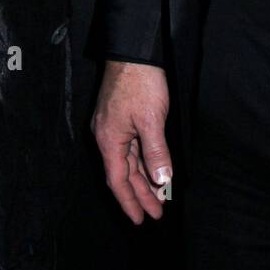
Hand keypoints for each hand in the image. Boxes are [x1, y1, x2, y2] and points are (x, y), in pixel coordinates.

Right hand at [93, 61, 171, 222]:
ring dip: (143, 178)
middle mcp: (107, 135)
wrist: (133, 51)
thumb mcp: (152, 119)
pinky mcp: (121, 116)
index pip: (118, 180)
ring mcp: (113, 126)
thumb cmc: (140, 81)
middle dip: (140, 194)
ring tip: (159, 195)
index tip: (142, 219)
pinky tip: (153, 168)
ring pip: (128, 160)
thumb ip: (156, 152)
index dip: (130, 201)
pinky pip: (131, 147)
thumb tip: (162, 181)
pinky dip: (143, 160)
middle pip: (123, 173)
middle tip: (156, 213)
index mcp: (109, 139)